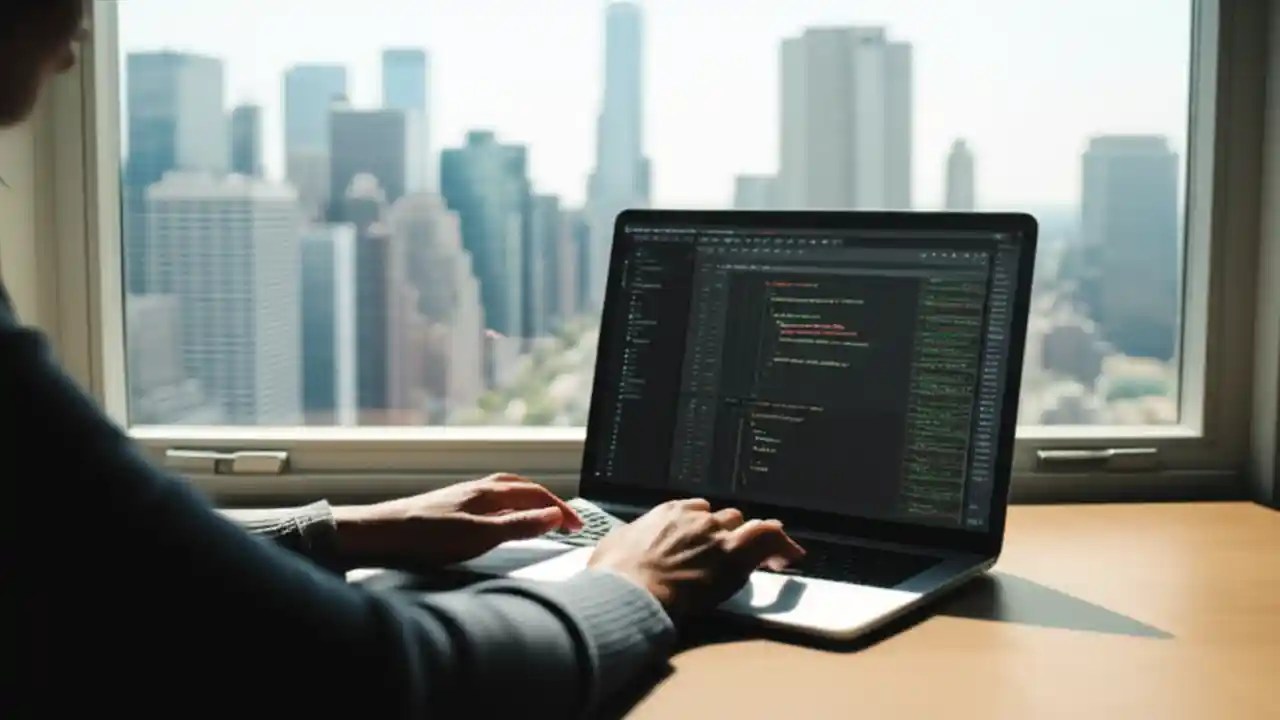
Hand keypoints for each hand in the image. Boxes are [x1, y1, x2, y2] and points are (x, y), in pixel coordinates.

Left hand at [331, 474, 582, 568]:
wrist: (380, 534)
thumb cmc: (426, 537)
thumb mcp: (480, 536)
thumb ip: (518, 526)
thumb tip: (553, 516)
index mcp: (490, 492)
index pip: (537, 495)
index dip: (560, 510)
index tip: (577, 527)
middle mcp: (478, 489)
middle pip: (523, 487)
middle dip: (548, 501)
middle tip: (566, 519)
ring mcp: (463, 496)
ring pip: (506, 491)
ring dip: (529, 500)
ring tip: (540, 515)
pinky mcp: (449, 507)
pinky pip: (491, 500)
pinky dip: (509, 506)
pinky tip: (499, 521)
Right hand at [587, 499, 804, 616]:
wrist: (628, 591)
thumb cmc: (615, 575)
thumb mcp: (616, 546)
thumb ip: (633, 541)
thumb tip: (626, 548)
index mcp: (667, 512)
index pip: (696, 511)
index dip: (704, 526)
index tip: (706, 540)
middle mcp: (695, 518)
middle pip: (722, 518)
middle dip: (725, 534)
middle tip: (726, 556)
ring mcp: (716, 533)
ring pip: (742, 526)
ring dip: (747, 541)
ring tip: (761, 558)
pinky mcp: (732, 555)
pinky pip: (767, 536)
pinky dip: (781, 543)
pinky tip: (789, 554)